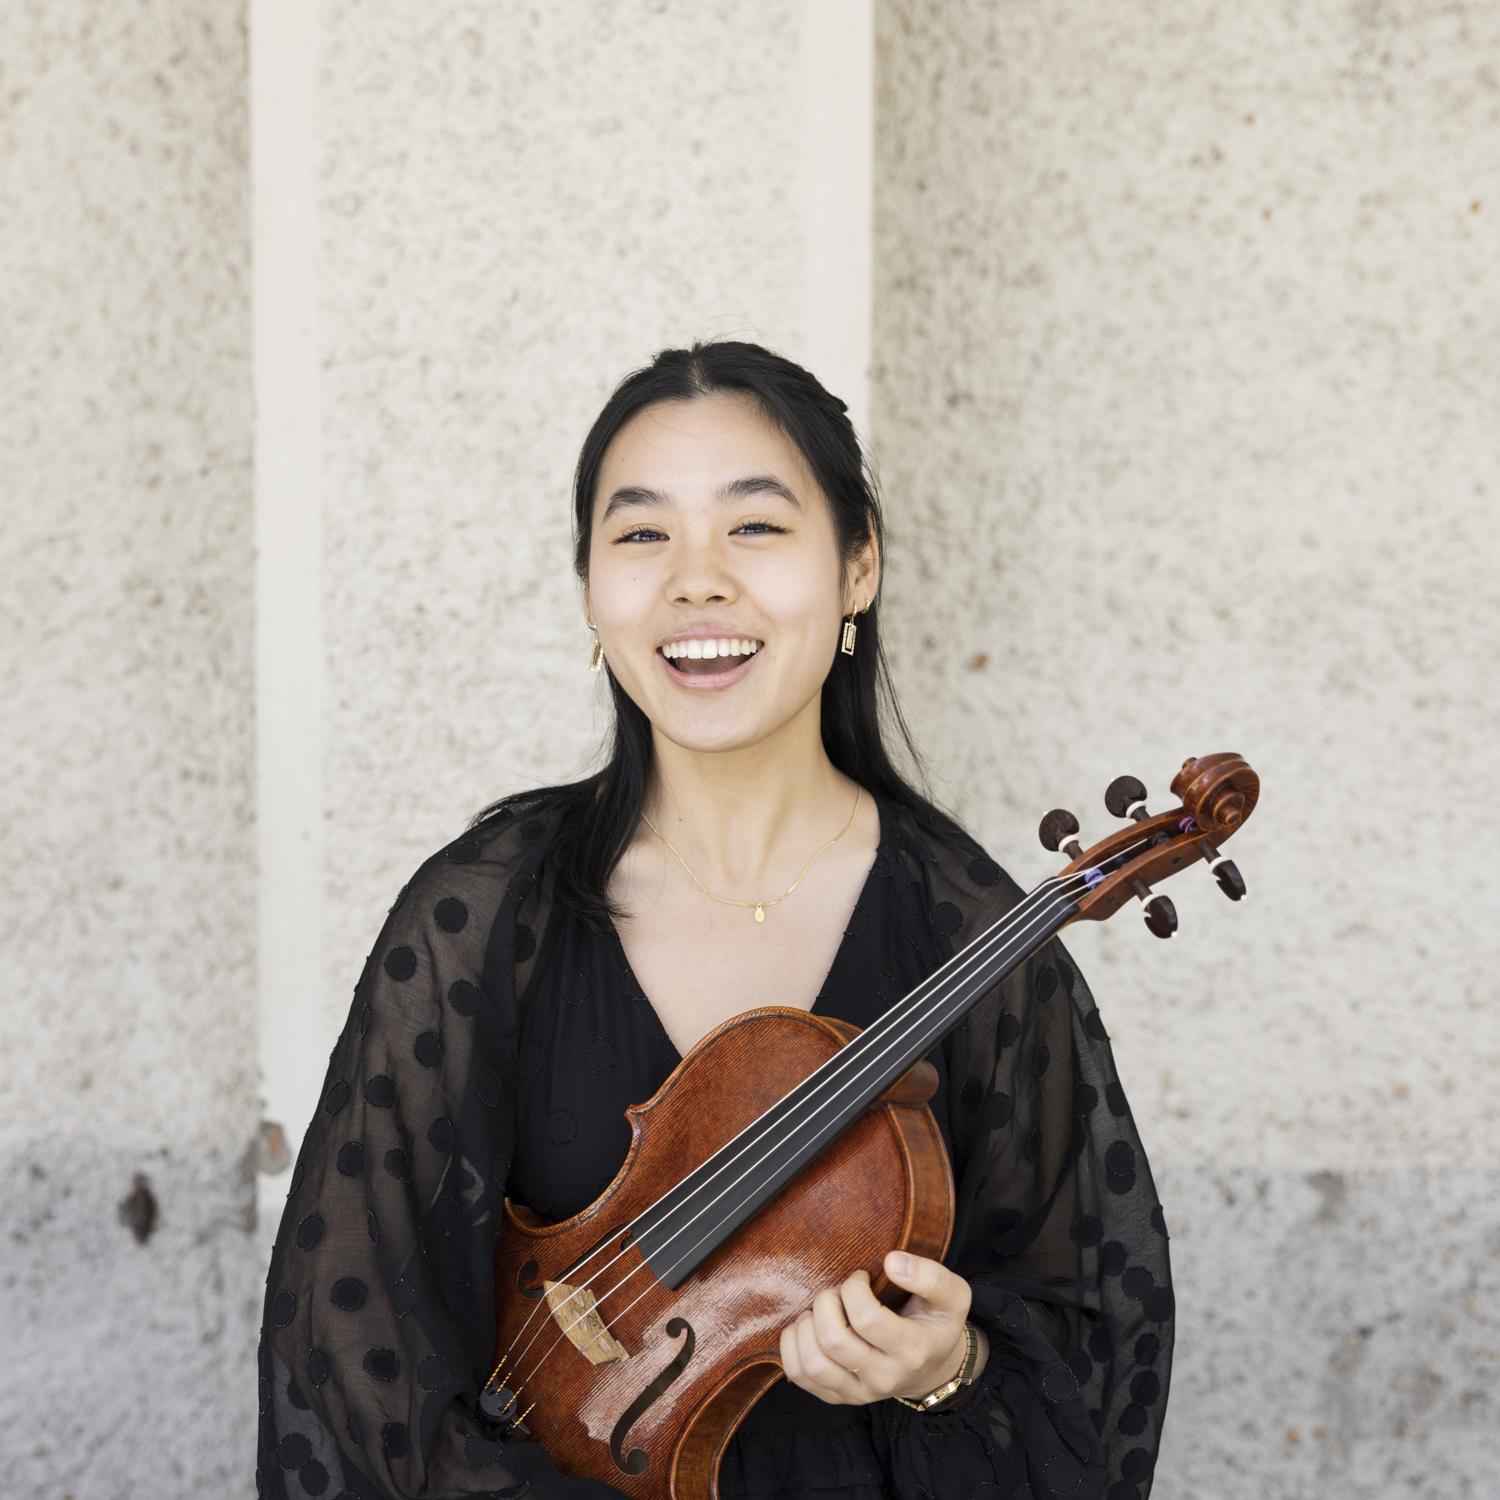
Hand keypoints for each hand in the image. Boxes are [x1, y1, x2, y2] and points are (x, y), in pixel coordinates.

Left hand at [778, 1250, 988, 1406]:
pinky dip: (792, 1346)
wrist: (933, 1368)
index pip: (867, 1319)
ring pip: (813, 1364)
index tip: (860, 1276)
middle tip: (836, 1291)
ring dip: (806, 1326)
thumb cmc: (936, 1323)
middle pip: (834, 1341)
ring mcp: (859, 1393)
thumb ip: (930, 1275)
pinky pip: (800, 1376)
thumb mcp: (953, 1295)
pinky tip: (807, 1328)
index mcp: (912, 1350)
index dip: (854, 1288)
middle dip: (826, 1302)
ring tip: (821, 1311)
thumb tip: (891, 1261)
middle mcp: (884, 1378)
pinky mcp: (837, 1397)